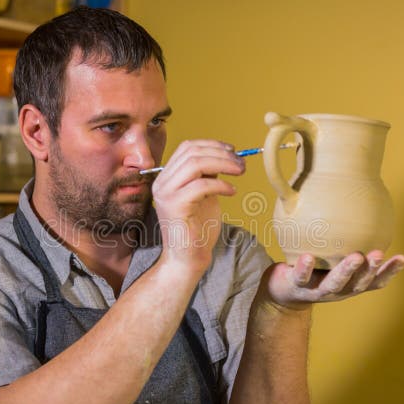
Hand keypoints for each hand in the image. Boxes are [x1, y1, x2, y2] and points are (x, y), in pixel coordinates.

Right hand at [151, 140, 244, 272]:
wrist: (188, 258)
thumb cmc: (198, 229)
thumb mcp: (205, 194)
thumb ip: (208, 175)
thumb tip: (224, 155)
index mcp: (167, 177)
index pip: (187, 147)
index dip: (212, 145)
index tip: (233, 151)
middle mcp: (162, 183)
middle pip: (191, 152)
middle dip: (221, 153)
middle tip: (241, 163)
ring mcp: (166, 194)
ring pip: (195, 164)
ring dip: (223, 164)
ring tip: (240, 172)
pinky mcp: (174, 206)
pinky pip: (201, 185)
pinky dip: (221, 185)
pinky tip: (232, 191)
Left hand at [261, 250, 403, 309]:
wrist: (283, 292)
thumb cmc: (314, 270)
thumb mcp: (333, 259)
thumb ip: (348, 244)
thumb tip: (364, 207)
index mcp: (350, 284)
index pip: (374, 281)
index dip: (389, 271)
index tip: (403, 258)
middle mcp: (338, 290)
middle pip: (357, 283)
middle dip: (369, 269)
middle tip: (378, 254)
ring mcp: (317, 290)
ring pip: (334, 283)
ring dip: (345, 271)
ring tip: (355, 256)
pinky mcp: (296, 286)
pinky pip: (301, 277)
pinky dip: (306, 268)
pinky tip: (309, 256)